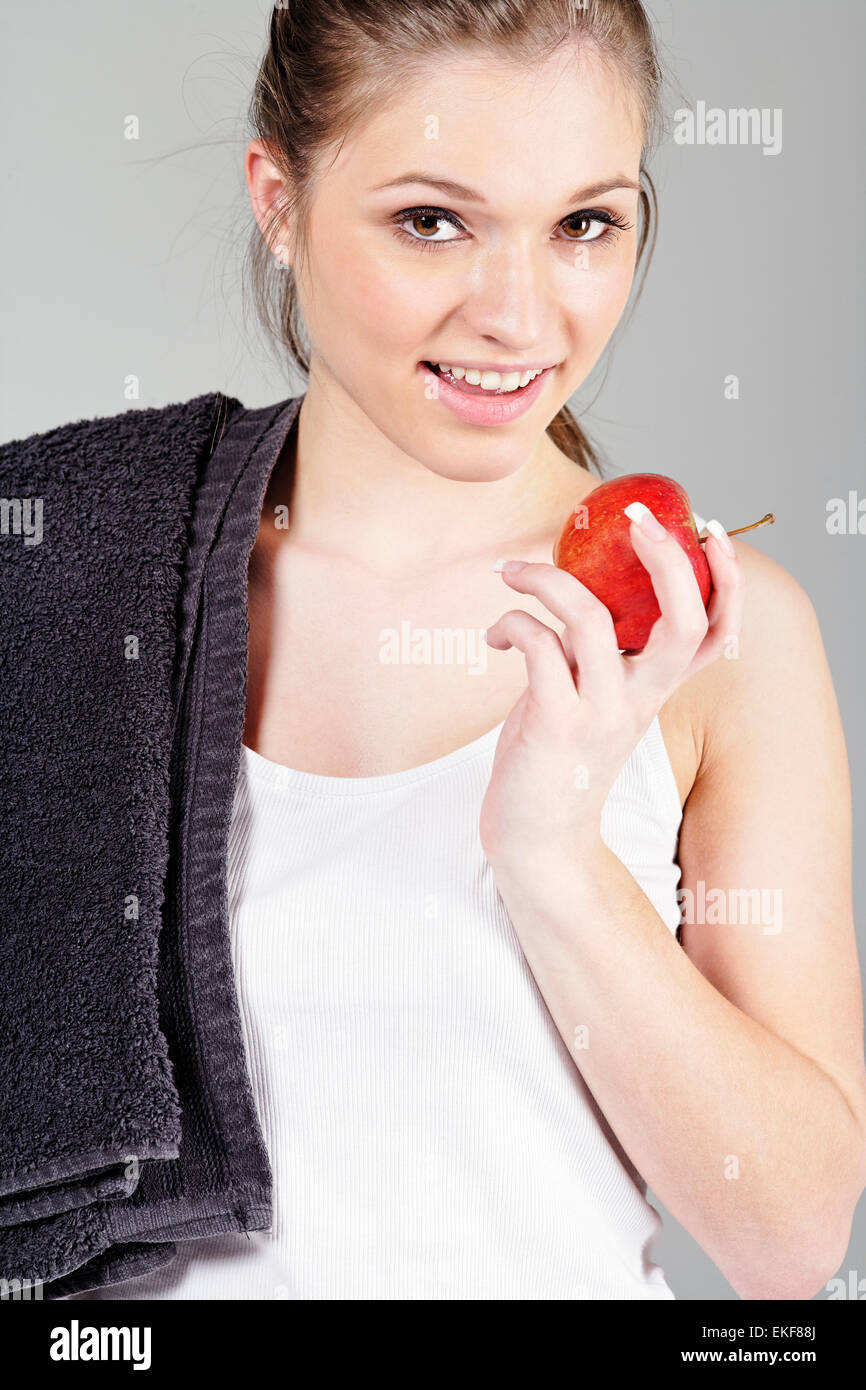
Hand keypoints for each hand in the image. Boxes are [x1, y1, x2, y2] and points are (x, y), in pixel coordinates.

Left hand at [479, 513, 744, 874]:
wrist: (537, 842)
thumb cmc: (556, 762)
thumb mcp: (588, 701)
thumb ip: (591, 655)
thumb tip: (564, 592)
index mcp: (653, 691)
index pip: (716, 633)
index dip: (726, 580)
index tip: (710, 531)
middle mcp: (638, 700)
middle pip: (683, 621)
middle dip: (667, 559)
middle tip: (636, 518)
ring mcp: (600, 713)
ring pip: (591, 620)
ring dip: (546, 580)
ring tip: (512, 572)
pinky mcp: (556, 724)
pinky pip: (538, 647)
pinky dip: (512, 624)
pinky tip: (494, 634)